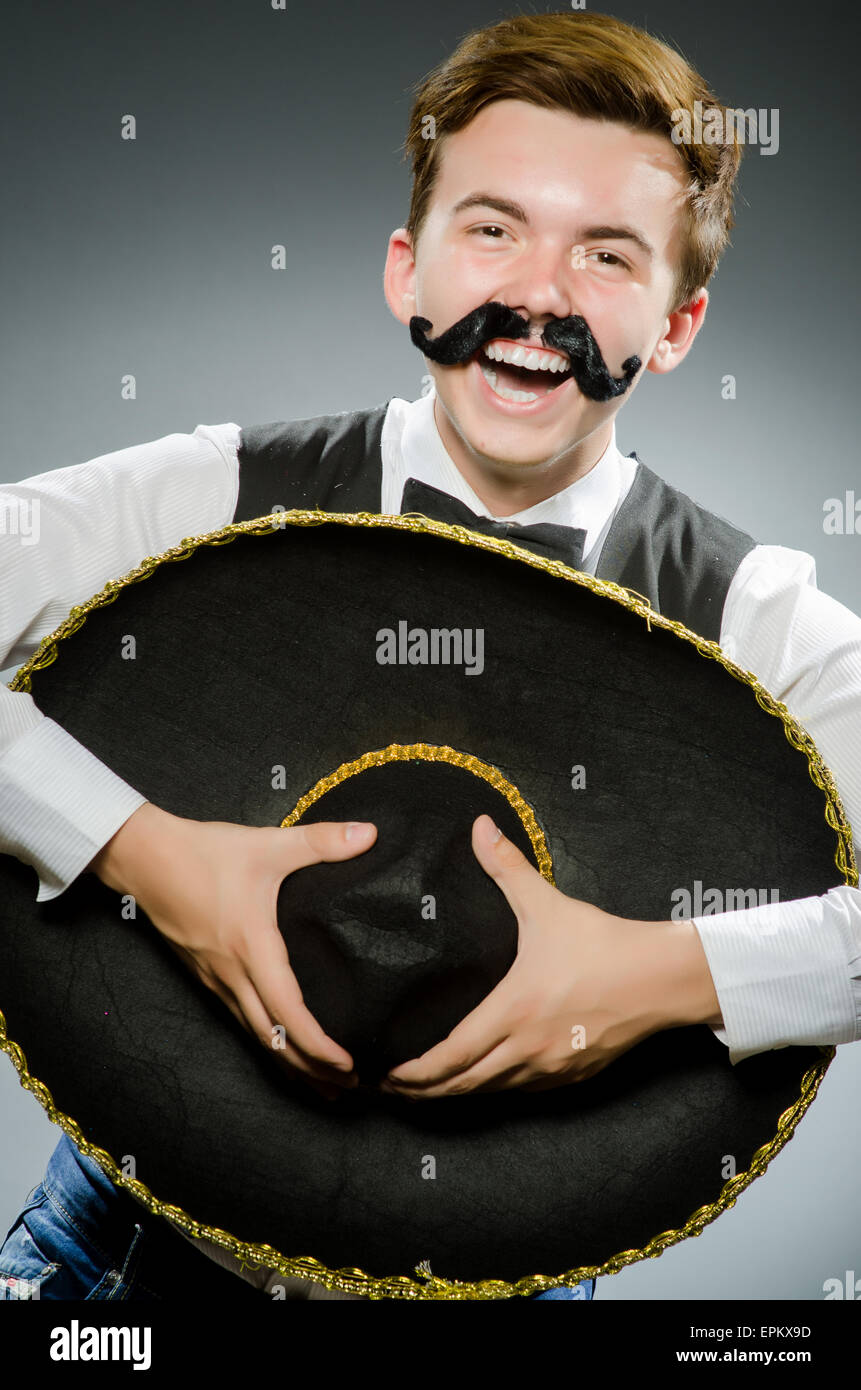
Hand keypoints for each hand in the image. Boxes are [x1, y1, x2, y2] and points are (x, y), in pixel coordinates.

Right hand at [87, 803, 376, 1100]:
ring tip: (320, 1084)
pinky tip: (277, 1046)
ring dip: (286, 1062)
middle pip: (271, 1038)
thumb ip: (321, 840)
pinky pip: (239, 1019)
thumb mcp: (268, 843)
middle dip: (309, 1069)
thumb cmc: (204, 852)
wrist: (143, 858)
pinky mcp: (205, 975)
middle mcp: (232, 974)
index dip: (316, 1045)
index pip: (286, 1012)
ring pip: (253, 1035)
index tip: (346, 1064)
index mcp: (252, 948)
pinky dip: (264, 1041)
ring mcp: (215, 979)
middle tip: (347, 1088)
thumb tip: (371, 833)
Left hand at [381, 814, 721, 1098]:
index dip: (416, 1071)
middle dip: (424, 1091)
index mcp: (513, 1010)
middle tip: (392, 1089)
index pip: (451, 1055)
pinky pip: (524, 1091)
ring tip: (429, 1092)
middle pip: (464, 1084)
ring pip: (492, 1092)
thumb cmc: (603, 944)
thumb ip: (507, 866)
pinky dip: (495, 1090)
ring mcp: (551, 1066)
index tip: (387, 1073)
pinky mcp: (573, 1074)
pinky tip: (484, 1083)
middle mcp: (527, 1048)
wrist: (661, 978)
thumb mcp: (547, 904)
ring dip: (457, 1094)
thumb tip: (478, 826)